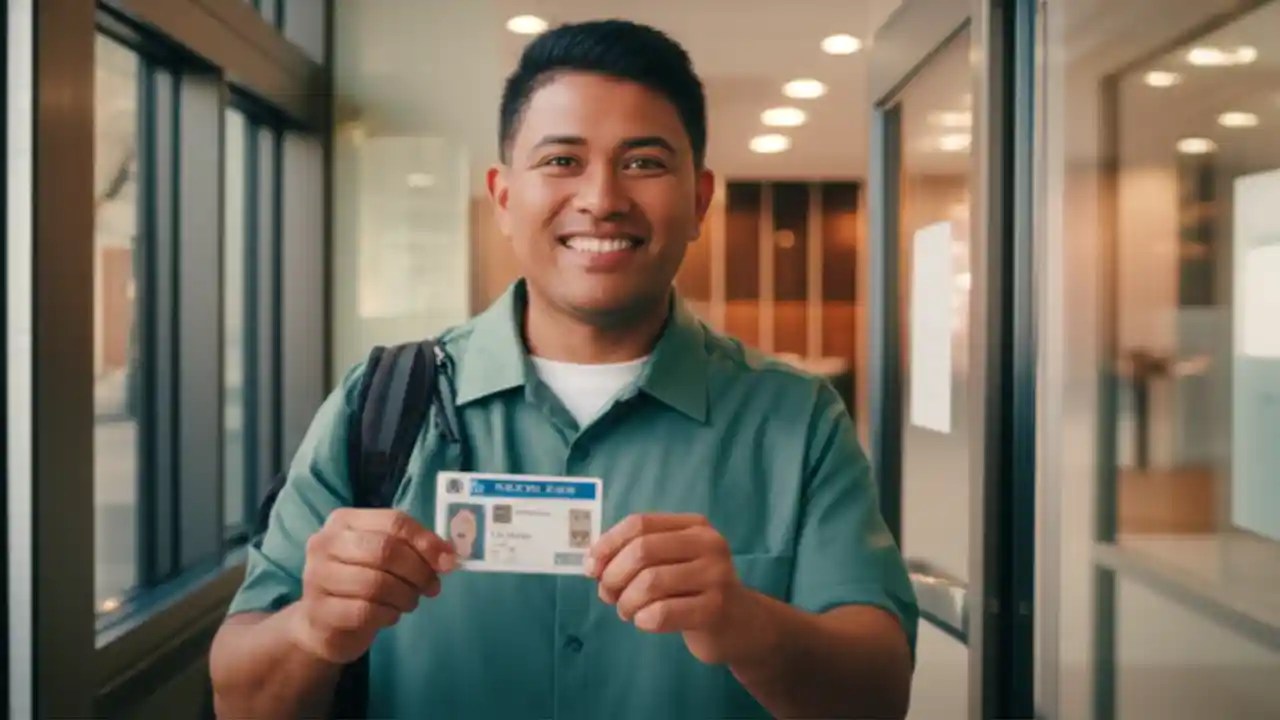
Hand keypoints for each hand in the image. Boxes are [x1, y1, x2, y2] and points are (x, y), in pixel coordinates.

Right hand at [290, 508, 455, 663]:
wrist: (322, 624)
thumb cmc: (359, 582)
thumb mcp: (384, 558)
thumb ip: (413, 549)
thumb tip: (449, 555)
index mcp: (344, 521)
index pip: (393, 521)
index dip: (425, 541)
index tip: (448, 561)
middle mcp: (325, 543)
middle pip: (385, 550)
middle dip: (418, 571)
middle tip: (432, 587)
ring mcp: (317, 577)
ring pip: (376, 584)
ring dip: (405, 596)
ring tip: (410, 602)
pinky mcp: (319, 611)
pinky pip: (366, 611)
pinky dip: (388, 615)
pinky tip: (390, 615)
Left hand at [586, 513, 753, 664]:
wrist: (740, 624)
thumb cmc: (694, 590)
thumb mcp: (670, 563)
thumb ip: (634, 556)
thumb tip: (592, 564)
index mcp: (694, 525)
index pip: (639, 524)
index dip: (608, 544)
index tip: (591, 568)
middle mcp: (709, 544)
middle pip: (642, 550)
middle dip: (614, 575)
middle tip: (609, 595)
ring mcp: (716, 576)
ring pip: (649, 583)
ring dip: (626, 602)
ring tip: (628, 611)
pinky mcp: (715, 609)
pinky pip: (661, 612)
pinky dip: (642, 619)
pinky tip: (645, 621)